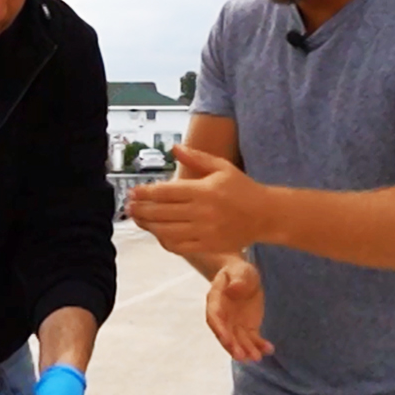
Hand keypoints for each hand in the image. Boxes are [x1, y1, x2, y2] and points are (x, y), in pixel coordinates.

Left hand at [127, 145, 270, 255]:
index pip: (167, 192)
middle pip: (162, 213)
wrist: (265, 216)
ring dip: (148, 226)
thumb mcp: (222, 167)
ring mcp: (204, 232)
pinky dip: (164, 240)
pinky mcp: (208, 246)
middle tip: (129, 207)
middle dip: (141, 210)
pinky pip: (179, 246)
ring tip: (138, 219)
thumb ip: (196, 157)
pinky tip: (157, 233)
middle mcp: (202, 212)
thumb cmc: (242, 189)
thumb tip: (174, 147)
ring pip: (167, 231)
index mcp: (204, 191)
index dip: (146, 193)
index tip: (133, 192)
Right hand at [206, 259, 273, 361]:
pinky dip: (260, 345)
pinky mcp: (247, 327)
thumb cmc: (238, 271)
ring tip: (256, 358)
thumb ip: (238, 279)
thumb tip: (234, 288)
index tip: (226, 339)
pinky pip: (252, 338)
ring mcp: (235, 324)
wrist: (244, 277)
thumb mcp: (240, 270)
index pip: (214, 317)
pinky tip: (269, 349)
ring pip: (239, 340)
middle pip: (226, 334)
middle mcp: (223, 316)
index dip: (219, 329)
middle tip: (242, 357)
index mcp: (215, 301)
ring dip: (246, 350)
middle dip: (233, 346)